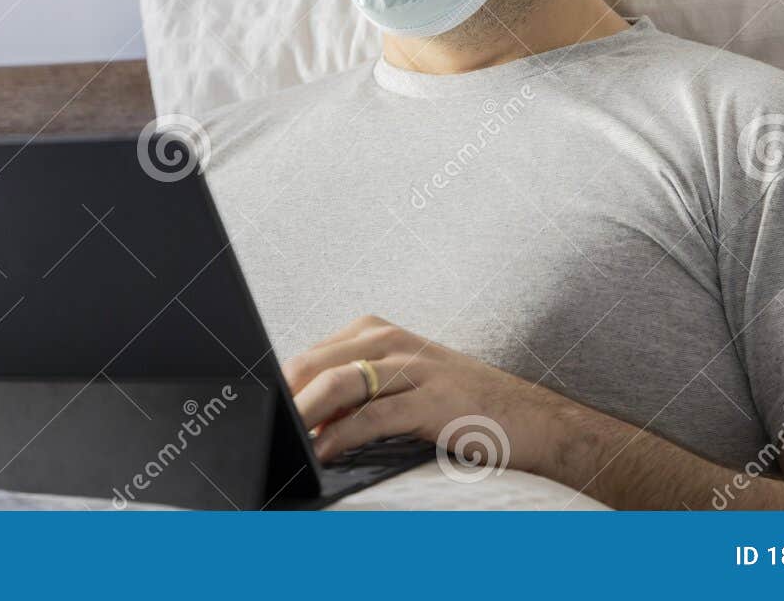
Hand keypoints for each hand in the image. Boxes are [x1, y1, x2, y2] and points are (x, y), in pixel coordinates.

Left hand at [281, 314, 559, 468]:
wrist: (527, 418)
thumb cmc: (456, 405)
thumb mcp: (397, 387)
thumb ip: (350, 396)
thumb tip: (299, 420)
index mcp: (373, 331)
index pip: (307, 356)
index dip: (278, 387)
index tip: (256, 415)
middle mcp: (388, 338)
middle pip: (313, 364)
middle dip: (283, 399)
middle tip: (261, 430)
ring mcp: (412, 365)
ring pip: (337, 383)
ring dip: (302, 416)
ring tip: (283, 441)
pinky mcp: (431, 398)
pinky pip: (372, 415)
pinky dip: (340, 435)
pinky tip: (323, 452)